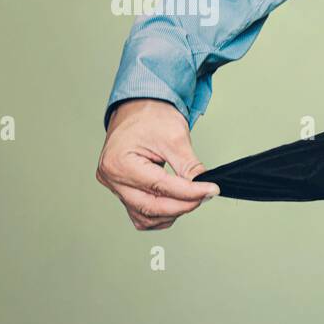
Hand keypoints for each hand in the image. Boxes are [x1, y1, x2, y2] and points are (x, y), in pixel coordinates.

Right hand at [96, 99, 218, 229]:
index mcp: (119, 162)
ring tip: (191, 197)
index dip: (190, 192)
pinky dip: (160, 213)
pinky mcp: (121, 190)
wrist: (139, 108)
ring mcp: (114, 186)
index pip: (160, 187)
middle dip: (182, 205)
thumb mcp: (175, 137)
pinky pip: (140, 213)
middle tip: (205, 195)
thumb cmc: (151, 116)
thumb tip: (205, 187)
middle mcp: (111, 178)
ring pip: (145, 216)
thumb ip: (189, 166)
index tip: (211, 190)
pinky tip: (175, 203)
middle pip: (150, 207)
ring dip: (171, 212)